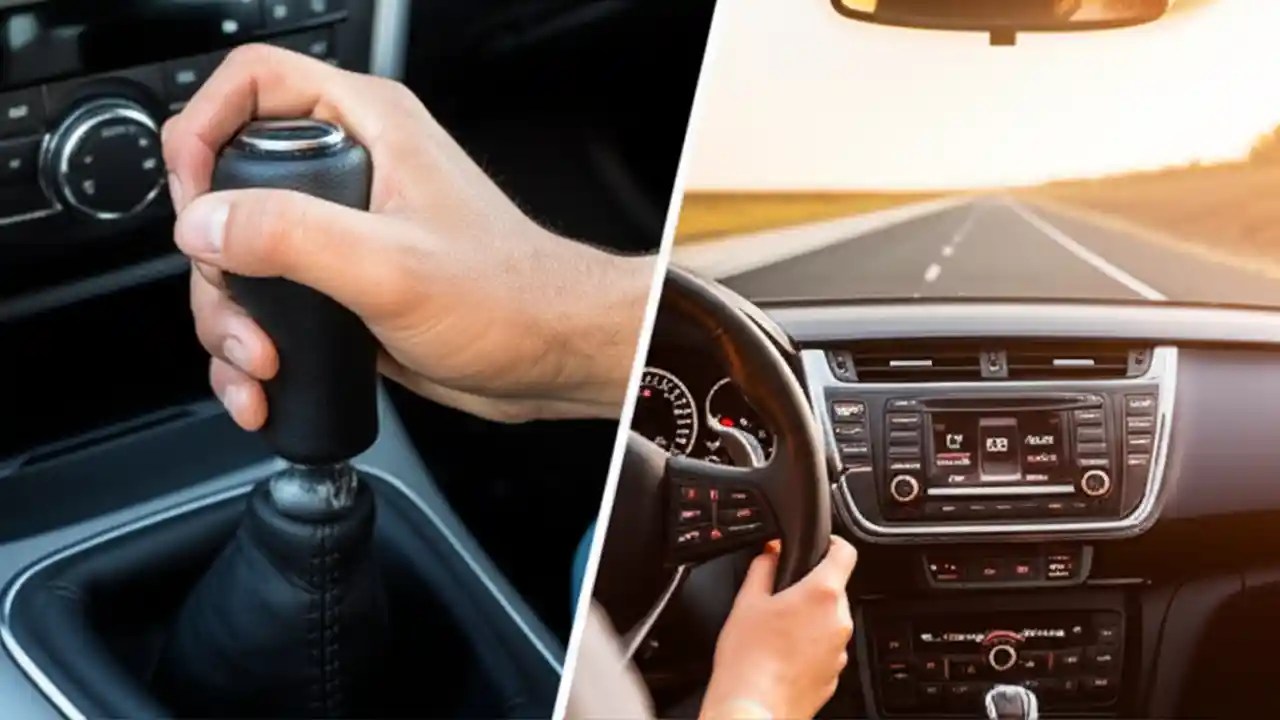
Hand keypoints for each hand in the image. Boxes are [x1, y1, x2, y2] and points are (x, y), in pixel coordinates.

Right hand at [162, 44, 653, 427]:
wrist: (551, 355)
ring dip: (230, 319)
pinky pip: (270, 302)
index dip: (203, 132)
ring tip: (260, 364)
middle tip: (239, 311)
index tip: (195, 201)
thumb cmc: (510, 298)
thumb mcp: (391, 264)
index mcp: (368, 127)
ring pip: (241, 257)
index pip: (251, 85)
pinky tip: (261, 382)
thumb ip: (291, 235)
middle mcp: (351, 169)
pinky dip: (252, 345)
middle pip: (228, 186)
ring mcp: (344, 230)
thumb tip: (206, 224)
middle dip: (216, 263)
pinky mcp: (344, 284)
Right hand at [700, 537, 857, 719]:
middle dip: (810, 590)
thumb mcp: (746, 601)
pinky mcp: (834, 674)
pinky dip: (809, 646)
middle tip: (779, 599)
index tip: (821, 546)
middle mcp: (839, 620)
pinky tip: (781, 655)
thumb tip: (771, 553)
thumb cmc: (748, 659)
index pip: (845, 552)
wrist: (754, 708)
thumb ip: (763, 568)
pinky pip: (825, 649)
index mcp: (822, 594)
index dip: (833, 544)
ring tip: (775, 632)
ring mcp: (839, 650)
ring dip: (809, 620)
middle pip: (834, 590)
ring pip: (828, 621)